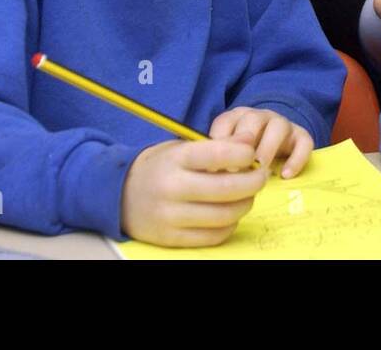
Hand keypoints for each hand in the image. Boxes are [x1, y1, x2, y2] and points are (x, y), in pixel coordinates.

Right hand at [120, 138, 266, 246]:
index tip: (252, 155)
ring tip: (248, 195)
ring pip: (224, 215)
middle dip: (253, 182)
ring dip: (245, 204)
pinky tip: (231, 213)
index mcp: (175, 159)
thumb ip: (216, 146)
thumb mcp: (181, 147)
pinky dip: (230, 225)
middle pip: (227, 188)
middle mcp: (172, 188)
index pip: (218, 154)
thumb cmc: (160, 166)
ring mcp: (170, 216)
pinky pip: (213, 235)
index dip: (244, 155)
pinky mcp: (171, 238)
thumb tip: (250, 143)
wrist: (119, 194)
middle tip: (261, 176)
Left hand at [210, 107, 313, 176]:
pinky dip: (296, 159)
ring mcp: (283, 125)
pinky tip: (285, 175)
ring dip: (268, 149)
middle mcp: (260, 117)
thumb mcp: (230, 153)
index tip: (214, 168)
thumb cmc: (247, 154)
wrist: (280, 143)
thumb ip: (221, 157)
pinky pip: (304, 143)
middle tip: (237, 169)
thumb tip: (208, 173)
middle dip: (244, 142)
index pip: (225, 123)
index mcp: (237, 118)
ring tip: (261, 171)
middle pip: (252, 119)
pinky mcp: (302, 137)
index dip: (219, 143)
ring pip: (278, 127)